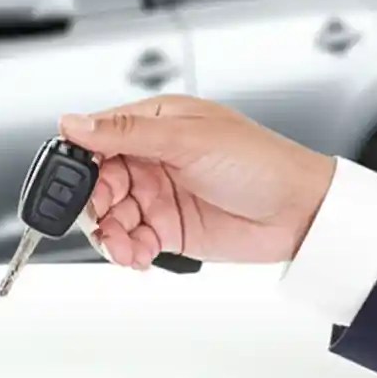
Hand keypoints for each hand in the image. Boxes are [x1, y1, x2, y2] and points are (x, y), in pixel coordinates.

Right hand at [59, 95, 335, 267]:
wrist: (302, 213)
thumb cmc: (261, 161)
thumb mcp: (189, 138)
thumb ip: (126, 132)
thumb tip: (73, 122)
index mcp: (153, 123)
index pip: (97, 137)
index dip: (80, 160)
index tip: (74, 181)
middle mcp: (151, 157)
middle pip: (97, 182)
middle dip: (94, 204)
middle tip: (105, 217)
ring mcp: (157, 194)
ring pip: (110, 216)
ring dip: (110, 234)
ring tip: (125, 246)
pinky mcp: (167, 229)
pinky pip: (131, 241)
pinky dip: (127, 251)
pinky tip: (137, 255)